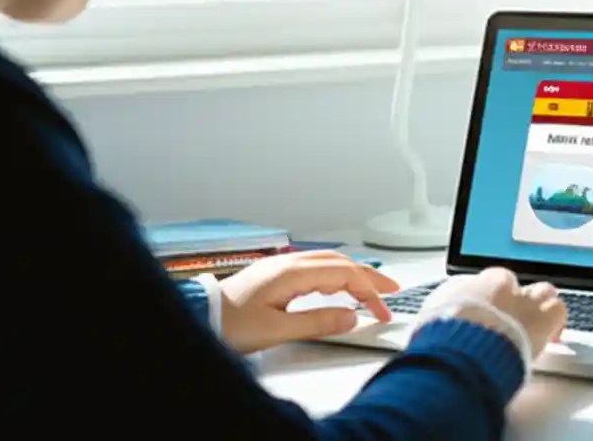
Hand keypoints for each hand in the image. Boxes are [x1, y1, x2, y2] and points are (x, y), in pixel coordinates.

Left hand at [218, 250, 398, 353]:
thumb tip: (352, 316)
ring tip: (373, 288)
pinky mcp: (276, 274)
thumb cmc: (232, 325)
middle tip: (392, 291)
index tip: (383, 309)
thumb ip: (317, 322)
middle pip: (340, 262)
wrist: (200, 316)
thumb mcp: (277, 330)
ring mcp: (282, 267)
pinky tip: (341, 286)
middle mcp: (289, 264)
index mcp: (292, 273)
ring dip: (354, 273)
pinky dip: (337, 274)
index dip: (368, 290)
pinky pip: (316, 267)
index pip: (343, 274)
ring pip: (329, 262)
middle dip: (369, 276)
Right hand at [421, 267, 567, 359]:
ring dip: (541, 304)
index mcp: (476, 284)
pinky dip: (557, 323)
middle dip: (518, 298)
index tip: (489, 311)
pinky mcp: (543, 320)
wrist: (462, 346)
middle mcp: (504, 286)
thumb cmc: (442, 334)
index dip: (493, 298)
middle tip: (514, 316)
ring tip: (538, 320)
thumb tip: (439, 316)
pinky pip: (558, 312)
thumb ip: (444, 309)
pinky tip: (554, 336)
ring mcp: (525, 301)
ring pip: (544, 292)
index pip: (492, 281)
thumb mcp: (432, 314)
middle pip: (518, 284)